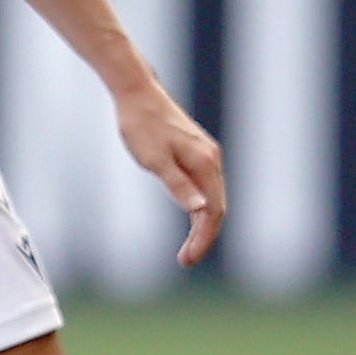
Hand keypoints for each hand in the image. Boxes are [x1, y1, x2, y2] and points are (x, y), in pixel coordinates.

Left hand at [115, 78, 225, 267]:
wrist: (137, 94)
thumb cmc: (141, 125)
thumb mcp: (154, 159)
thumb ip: (178, 185)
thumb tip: (201, 210)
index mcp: (205, 164)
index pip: (213, 211)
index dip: (203, 238)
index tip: (188, 259)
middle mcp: (212, 160)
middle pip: (217, 208)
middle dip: (204, 237)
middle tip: (186, 260)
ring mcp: (206, 156)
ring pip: (213, 198)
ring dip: (203, 225)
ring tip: (187, 248)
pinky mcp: (196, 153)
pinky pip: (205, 187)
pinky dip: (200, 207)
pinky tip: (190, 217)